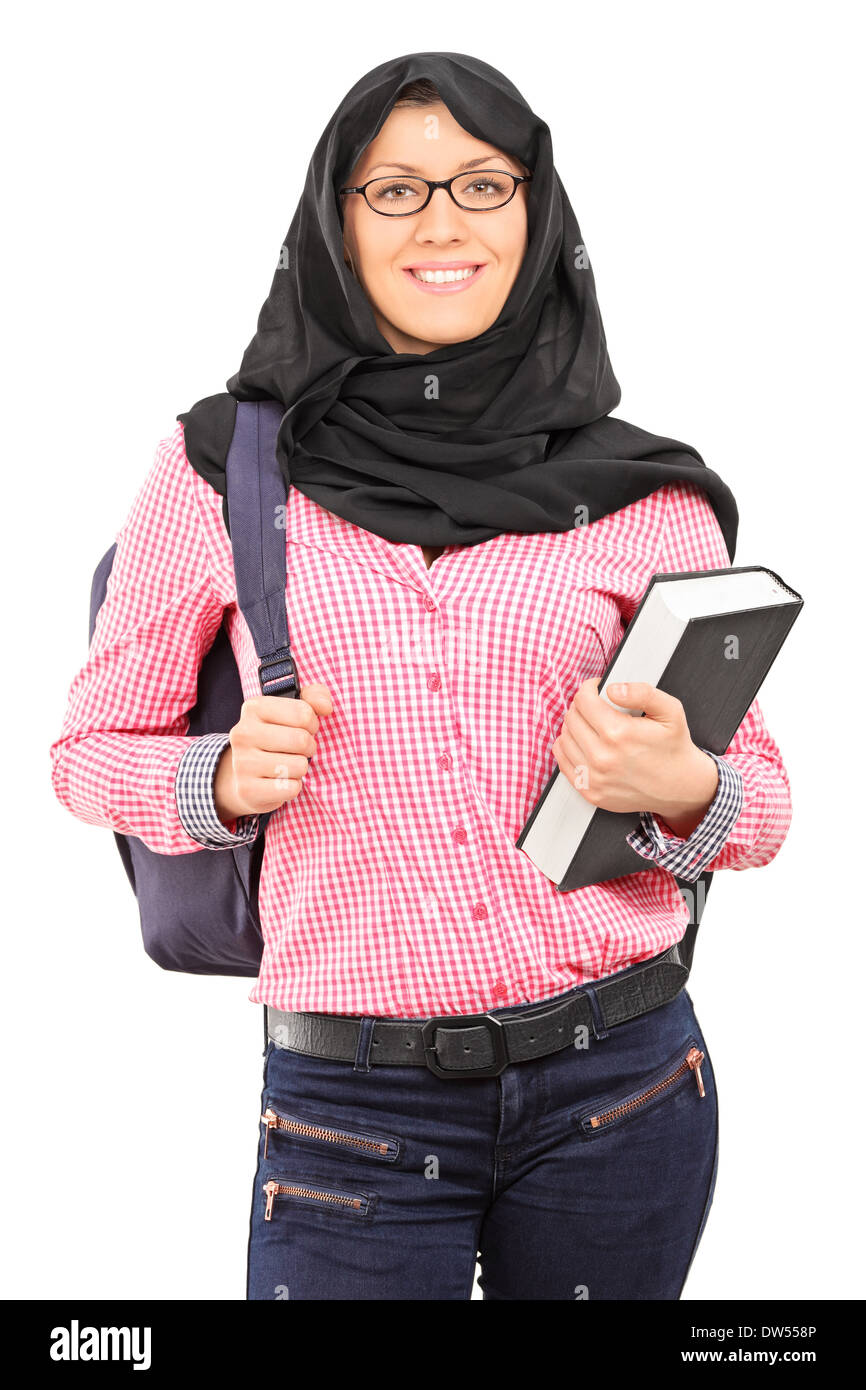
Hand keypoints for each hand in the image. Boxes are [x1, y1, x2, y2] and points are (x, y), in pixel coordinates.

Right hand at [214, 682, 334, 822]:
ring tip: (288, 765)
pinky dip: (293, 787)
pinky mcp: (246, 790)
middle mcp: (243, 733)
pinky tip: (280, 782)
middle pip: (301, 740)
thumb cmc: (276, 737)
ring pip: (298, 766)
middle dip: (309, 747)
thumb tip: (326, 706)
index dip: (312, 723)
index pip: (303, 713)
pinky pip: (291, 788)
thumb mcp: (292, 710)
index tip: (305, 728)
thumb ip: (314, 697)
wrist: (244, 774)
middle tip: (300, 750)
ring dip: (301, 768)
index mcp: (254, 708)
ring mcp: (242, 763)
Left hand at [552, 678, 718, 835]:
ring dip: (574, 726)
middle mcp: (602, 758)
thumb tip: (612, 689)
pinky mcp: (590, 791)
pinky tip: (585, 742)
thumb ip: (642, 692)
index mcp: (619, 734)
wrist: (681, 787)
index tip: (597, 689)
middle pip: (572, 718)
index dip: (589, 688)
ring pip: (564, 738)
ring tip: (592, 724)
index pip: (583, 700)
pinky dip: (569, 747)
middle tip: (596, 706)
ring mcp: (594, 778)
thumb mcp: (670, 711)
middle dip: (582, 706)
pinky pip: (563, 761)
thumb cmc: (674, 748)